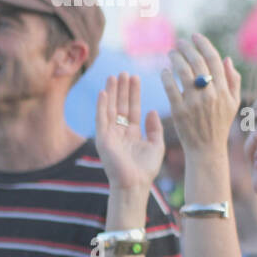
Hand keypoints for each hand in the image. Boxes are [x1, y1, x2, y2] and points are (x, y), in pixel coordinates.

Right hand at [95, 73, 163, 192]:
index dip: (134, 93)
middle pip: (120, 105)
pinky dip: (101, 105)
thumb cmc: (146, 169)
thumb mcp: (156, 145)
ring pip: (110, 108)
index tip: (136, 78)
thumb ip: (154, 128)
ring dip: (111, 92)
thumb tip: (151, 110)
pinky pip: (100, 118)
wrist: (135, 184)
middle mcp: (119, 132)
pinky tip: (103, 92)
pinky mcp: (102, 139)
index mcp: (132, 133)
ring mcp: (110, 135)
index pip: (132, 108)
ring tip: (114, 76)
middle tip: (125, 72)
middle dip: (122, 89)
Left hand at [160, 34, 242, 157]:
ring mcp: (194, 103)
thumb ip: (233, 80)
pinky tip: (165, 70)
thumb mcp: (233, 103)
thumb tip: (227, 58)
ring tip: (171, 53)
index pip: (213, 60)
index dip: (204, 44)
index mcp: (224, 91)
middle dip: (187, 48)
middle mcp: (210, 95)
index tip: (195, 36)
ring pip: (182, 72)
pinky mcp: (179, 111)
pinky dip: (166, 76)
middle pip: (197, 63)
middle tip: (180, 42)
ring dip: (175, 58)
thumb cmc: (220, 124)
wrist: (207, 148)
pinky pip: (170, 88)